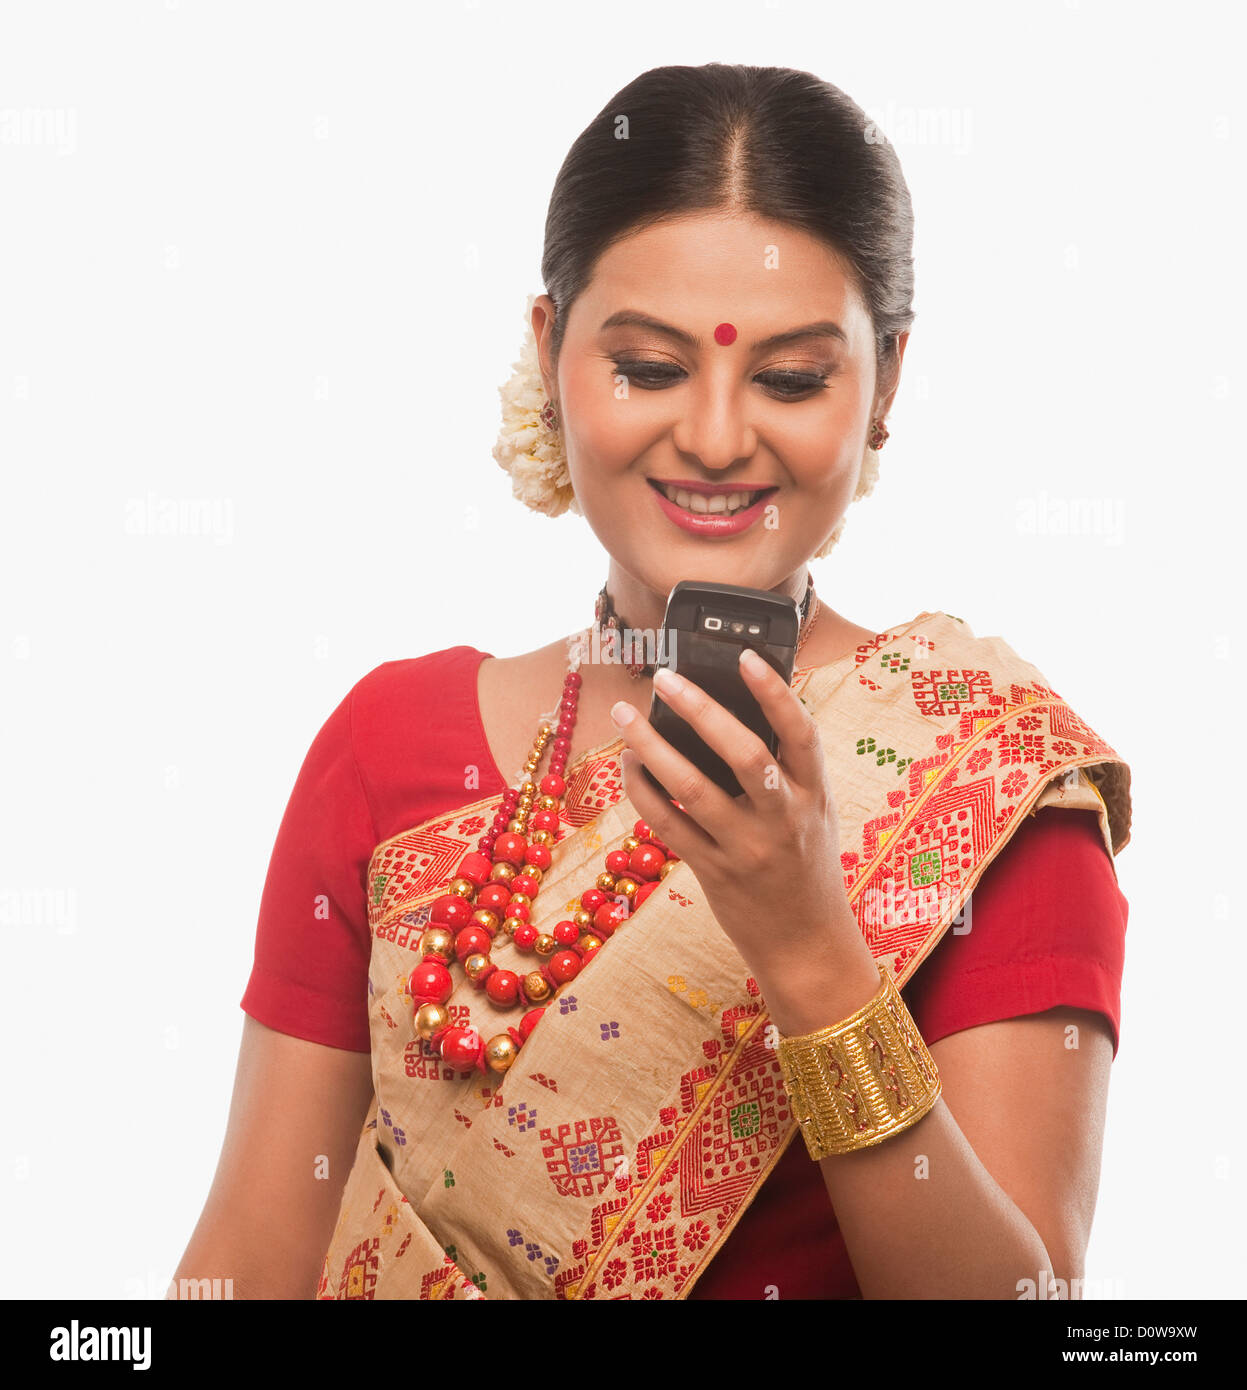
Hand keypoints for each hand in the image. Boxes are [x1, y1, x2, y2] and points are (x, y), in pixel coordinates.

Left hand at [609, 648, 877, 1020]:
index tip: (743, 656)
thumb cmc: (806, 864)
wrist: (807, 944)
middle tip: (664, 677)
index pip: (800, 732)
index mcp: (814, 794)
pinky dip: (642, 792)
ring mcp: (746, 848)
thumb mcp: (815, 811)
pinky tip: (628, 766)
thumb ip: (786, 768)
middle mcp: (783, 818)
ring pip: (691, 788)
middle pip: (742, 753)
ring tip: (625, 715)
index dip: (773, 692)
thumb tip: (731, 710)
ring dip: (652, 747)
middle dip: (700, 709)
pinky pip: (668, 825)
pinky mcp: (713, 873)